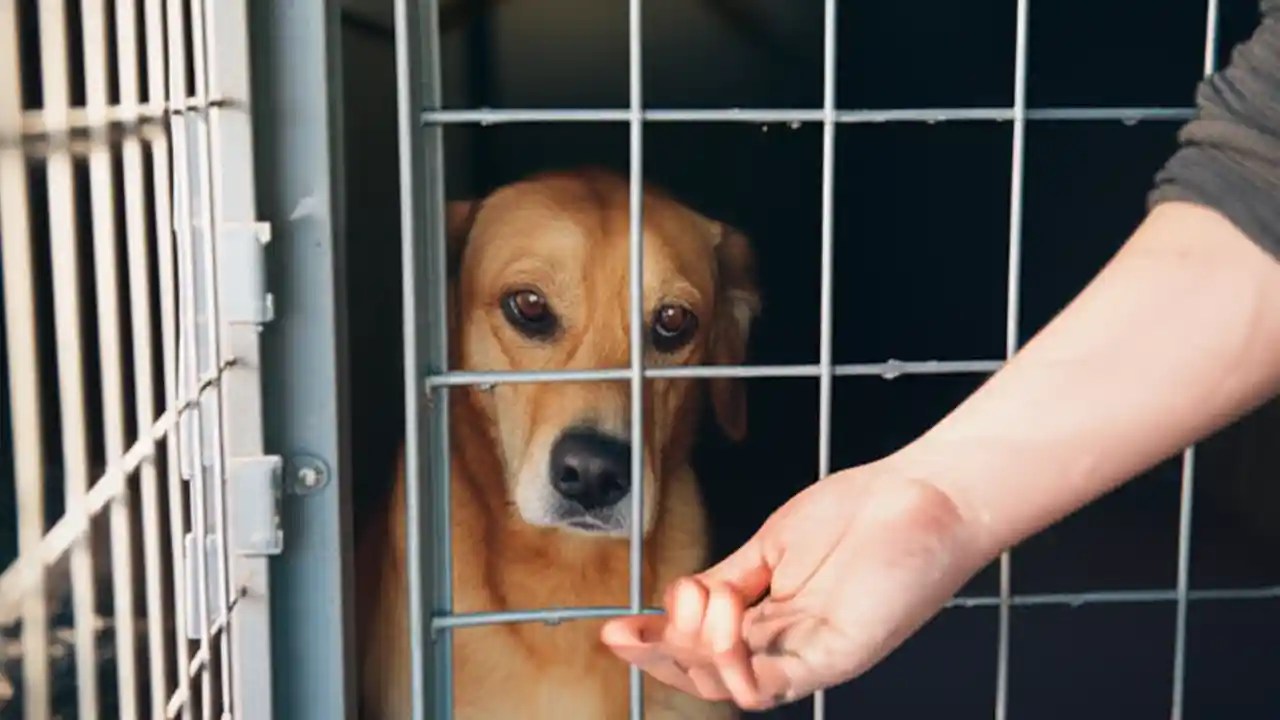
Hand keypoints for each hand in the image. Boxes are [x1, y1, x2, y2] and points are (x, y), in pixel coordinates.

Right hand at [600, 458, 991, 710]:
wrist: (922, 493)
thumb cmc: (857, 512)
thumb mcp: (770, 544)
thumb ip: (726, 577)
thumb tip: (675, 598)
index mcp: (769, 619)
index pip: (701, 649)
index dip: (654, 646)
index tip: (614, 630)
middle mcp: (786, 646)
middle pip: (707, 674)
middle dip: (660, 654)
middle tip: (633, 627)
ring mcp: (810, 655)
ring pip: (731, 687)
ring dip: (695, 651)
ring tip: (701, 600)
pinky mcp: (836, 657)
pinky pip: (773, 683)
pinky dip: (734, 663)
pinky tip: (721, 625)